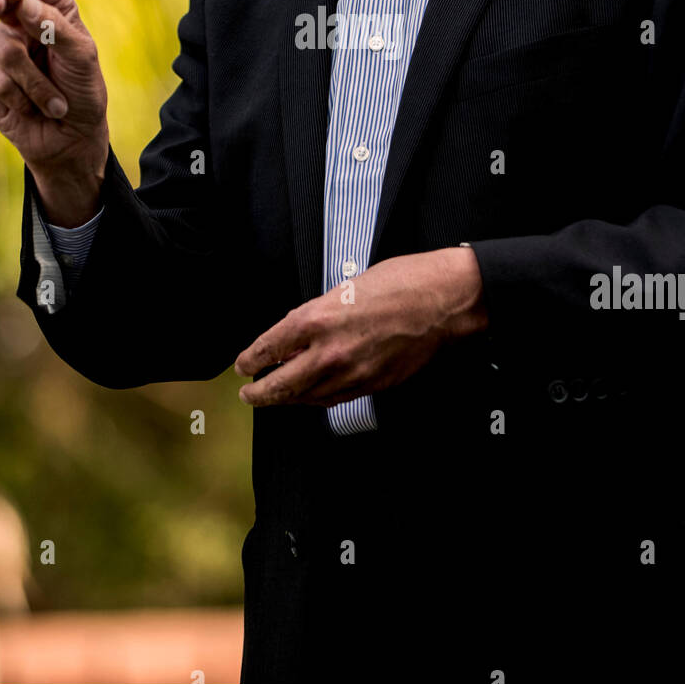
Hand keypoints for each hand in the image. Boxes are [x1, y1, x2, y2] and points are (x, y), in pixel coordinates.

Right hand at [0, 0, 108, 223]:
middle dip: (1, 8)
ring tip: (51, 102)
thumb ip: (54, 27)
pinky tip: (28, 108)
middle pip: (3, 4)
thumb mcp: (81, 58)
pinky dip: (13, 94)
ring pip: (0, 45)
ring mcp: (1, 50)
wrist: (70, 139)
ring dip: (30, 80)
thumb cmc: (82, 94)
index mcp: (53, 12)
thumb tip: (24, 3)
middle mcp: (23, 25)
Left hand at [234, 247, 487, 408]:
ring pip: (307, 398)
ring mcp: (352, 373)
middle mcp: (329, 351)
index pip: (268, 348)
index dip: (251, 359)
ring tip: (276, 398)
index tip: (243, 365)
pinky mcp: (373, 385)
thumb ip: (317, 314)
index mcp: (317, 318)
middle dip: (259, 394)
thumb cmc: (399, 283)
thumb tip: (296, 335)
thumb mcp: (345, 289)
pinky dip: (317, 400)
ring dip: (287, 400)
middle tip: (249, 394)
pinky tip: (311, 397)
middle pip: (281, 386)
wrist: (441, 301)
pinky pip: (335, 400)